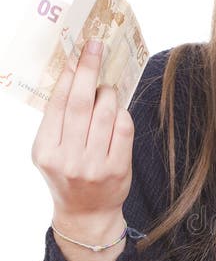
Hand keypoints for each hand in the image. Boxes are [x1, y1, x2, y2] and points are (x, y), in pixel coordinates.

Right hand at [31, 39, 134, 232]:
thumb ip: (59, 119)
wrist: (87, 213)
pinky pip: (124, 129)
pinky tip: (117, 113)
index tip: (77, 53)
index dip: (68, 75)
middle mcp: (67, 159)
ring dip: (108, 93)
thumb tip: (73, 74)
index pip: (57, 104)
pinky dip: (122, 114)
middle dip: (89, 70)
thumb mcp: (52, 150)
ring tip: (106, 90)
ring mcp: (93, 166)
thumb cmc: (69, 174)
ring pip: (106, 113)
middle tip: (96, 47)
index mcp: (45, 150)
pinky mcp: (117, 169)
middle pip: (80, 103)